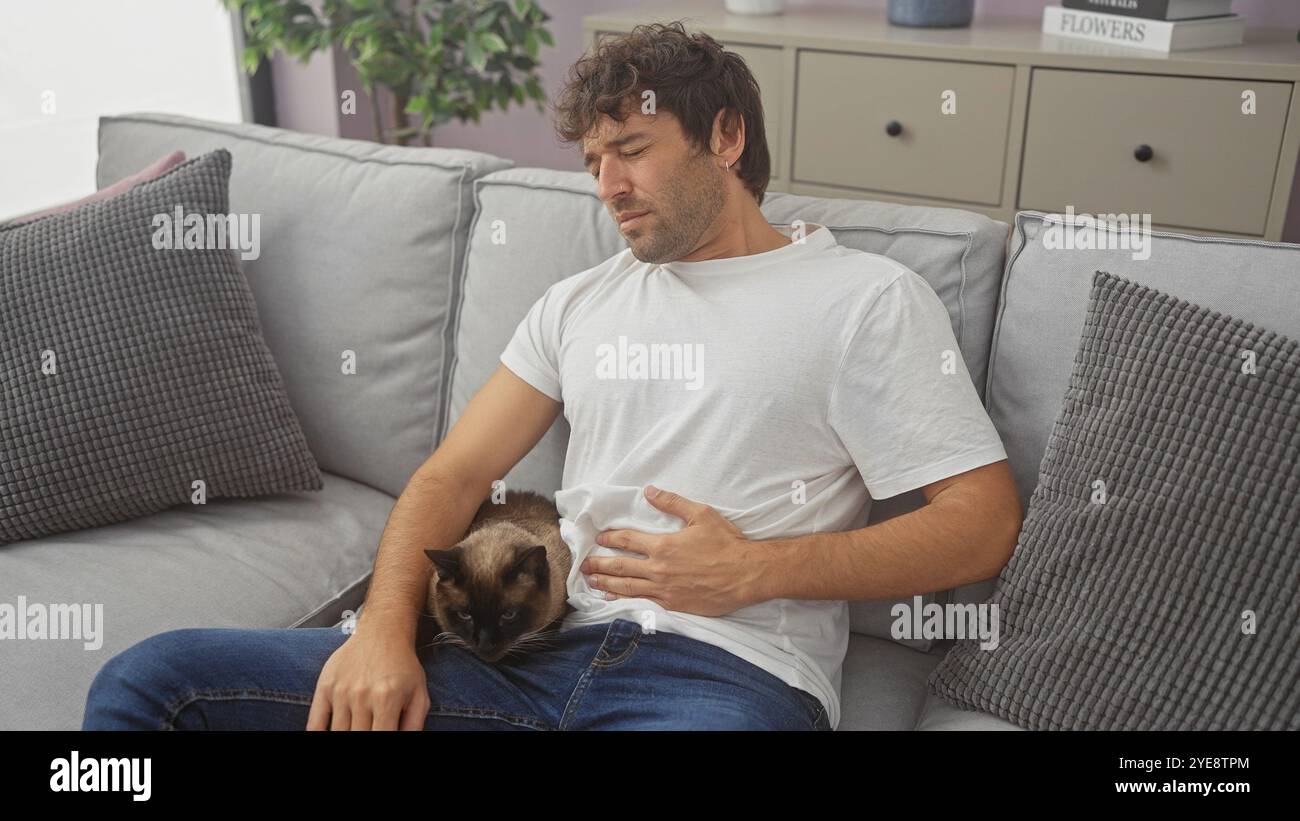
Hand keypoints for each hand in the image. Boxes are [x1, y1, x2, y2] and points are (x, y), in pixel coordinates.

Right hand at [307, 630, 429, 730]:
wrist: (382, 631)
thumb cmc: (402, 665)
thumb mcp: (419, 694)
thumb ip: (414, 725)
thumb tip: (407, 741)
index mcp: (386, 699)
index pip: (380, 738)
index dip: (381, 745)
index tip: (382, 738)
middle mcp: (361, 696)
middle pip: (356, 737)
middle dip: (362, 739)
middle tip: (369, 730)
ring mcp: (340, 692)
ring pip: (337, 733)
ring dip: (345, 735)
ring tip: (356, 728)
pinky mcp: (325, 686)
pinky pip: (315, 721)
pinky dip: (318, 733)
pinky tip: (328, 733)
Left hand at [580, 485, 761, 616]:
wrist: (746, 574)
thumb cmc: (727, 543)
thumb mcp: (701, 515)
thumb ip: (672, 503)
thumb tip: (649, 491)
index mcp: (664, 546)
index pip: (628, 541)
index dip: (610, 538)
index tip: (599, 538)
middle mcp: (659, 569)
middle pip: (620, 566)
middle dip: (599, 564)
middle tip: (583, 564)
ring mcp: (665, 590)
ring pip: (627, 586)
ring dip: (606, 583)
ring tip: (590, 581)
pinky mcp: (673, 605)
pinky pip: (642, 602)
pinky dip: (623, 599)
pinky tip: (612, 599)